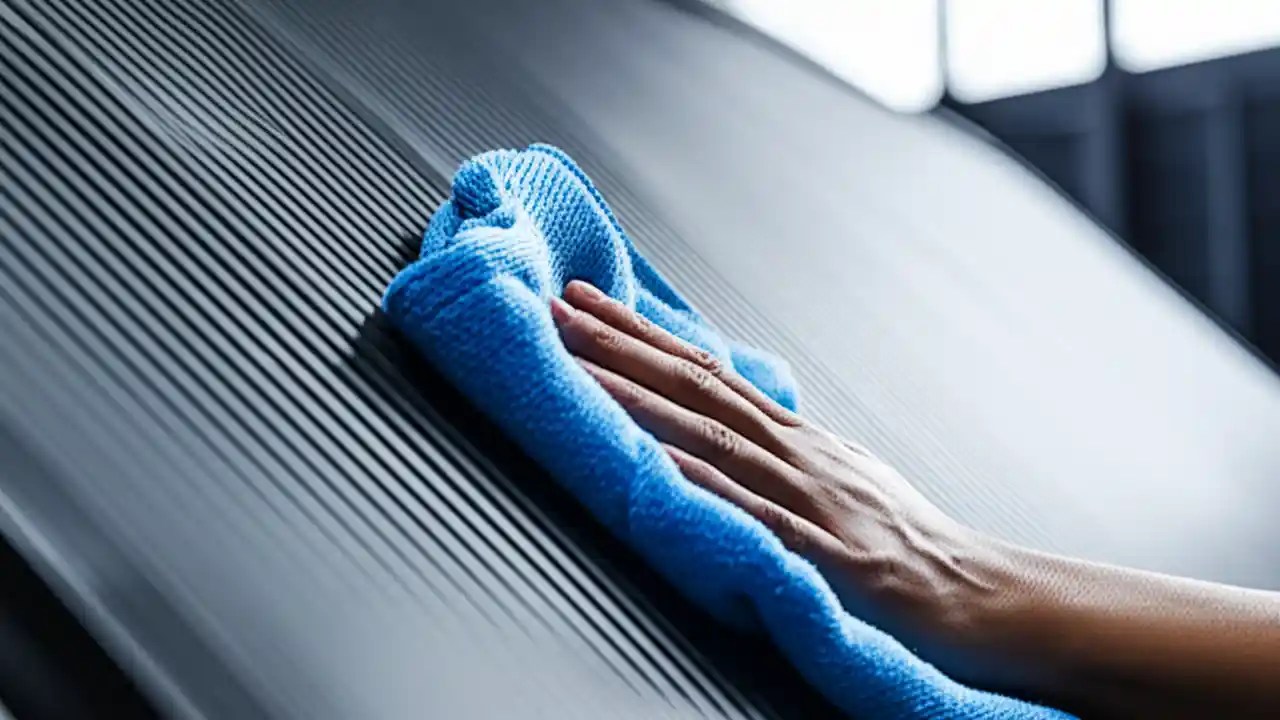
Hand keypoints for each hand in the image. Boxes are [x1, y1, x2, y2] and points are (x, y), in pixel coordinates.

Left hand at [550, 281, 1005, 663]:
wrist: (980, 591)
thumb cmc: (907, 540)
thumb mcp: (841, 474)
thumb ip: (784, 449)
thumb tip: (736, 418)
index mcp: (797, 438)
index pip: (707, 371)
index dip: (643, 335)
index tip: (588, 300)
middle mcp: (800, 454)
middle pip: (701, 387)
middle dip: (624, 347)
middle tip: (561, 310)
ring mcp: (815, 500)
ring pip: (718, 438)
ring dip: (645, 401)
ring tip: (584, 372)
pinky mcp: (832, 557)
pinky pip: (761, 517)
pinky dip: (709, 485)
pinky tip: (662, 463)